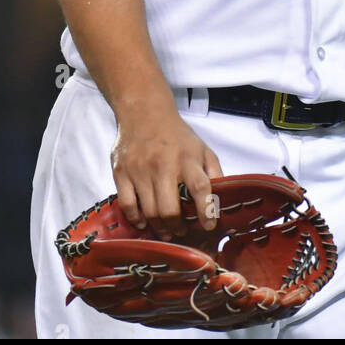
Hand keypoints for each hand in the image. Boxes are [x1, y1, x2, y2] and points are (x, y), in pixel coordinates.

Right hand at [110, 106, 223, 239]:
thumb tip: (222, 200)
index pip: (200, 188)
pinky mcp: (121, 172)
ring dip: (159, 228)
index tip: (209, 226)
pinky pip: (127, 205)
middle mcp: (163, 164)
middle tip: (181, 232)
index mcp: (187, 159)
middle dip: (177, 227)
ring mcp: (140, 169)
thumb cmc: (176, 136)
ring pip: (149, 211)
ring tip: (166, 231)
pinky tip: (144, 222)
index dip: (206, 211)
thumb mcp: (202, 149)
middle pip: (169, 209)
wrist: (144, 113)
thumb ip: (213, 173)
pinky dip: (136, 219)